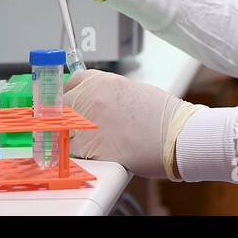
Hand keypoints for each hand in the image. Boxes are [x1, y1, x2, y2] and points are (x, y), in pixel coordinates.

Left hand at [64, 69, 204, 178]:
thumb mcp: (131, 92)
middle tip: (74, 127)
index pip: (69, 83)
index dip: (69, 95)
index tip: (68, 103)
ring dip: (70, 138)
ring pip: (63, 132)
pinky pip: (74, 153)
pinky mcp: (90, 148)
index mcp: (101, 81)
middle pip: (60, 107)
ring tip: (92, 143)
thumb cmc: (163, 116)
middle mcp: (90, 99)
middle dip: (64, 117)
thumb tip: (94, 103)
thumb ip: (107, 95)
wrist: (178, 135)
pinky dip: (82, 155)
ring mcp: (87, 123)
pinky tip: (99, 154)